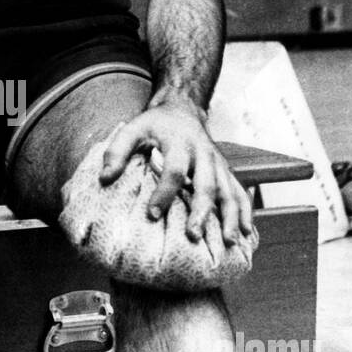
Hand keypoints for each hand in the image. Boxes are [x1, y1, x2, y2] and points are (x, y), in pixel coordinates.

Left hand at [98, 95, 253, 244]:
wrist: (183, 109)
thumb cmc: (154, 125)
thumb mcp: (132, 129)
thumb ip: (116, 151)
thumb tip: (104, 178)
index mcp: (180, 143)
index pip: (174, 170)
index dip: (164, 192)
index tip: (153, 214)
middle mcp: (204, 154)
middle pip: (206, 184)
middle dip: (201, 211)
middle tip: (193, 235)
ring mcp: (218, 164)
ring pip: (228, 190)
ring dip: (230, 216)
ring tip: (227, 241)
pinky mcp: (226, 171)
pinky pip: (240, 191)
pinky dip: (246, 211)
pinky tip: (247, 233)